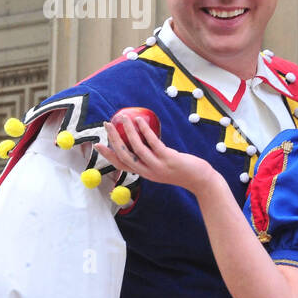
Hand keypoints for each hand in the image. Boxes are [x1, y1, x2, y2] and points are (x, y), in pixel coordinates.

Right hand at [95, 118, 214, 193]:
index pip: (121, 165)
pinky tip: (140, 121)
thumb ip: (152, 158)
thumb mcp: (162, 167)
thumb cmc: (182, 171)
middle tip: (107, 124)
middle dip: (113, 138)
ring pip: (136, 148)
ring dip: (128, 131)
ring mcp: (157, 166)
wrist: (200, 180)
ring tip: (123, 117)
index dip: (108, 155)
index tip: (97, 145)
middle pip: (124, 155)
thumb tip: (144, 140)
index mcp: (144, 173)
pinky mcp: (168, 158)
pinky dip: (145, 131)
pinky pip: (153, 143)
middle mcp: (148, 171)